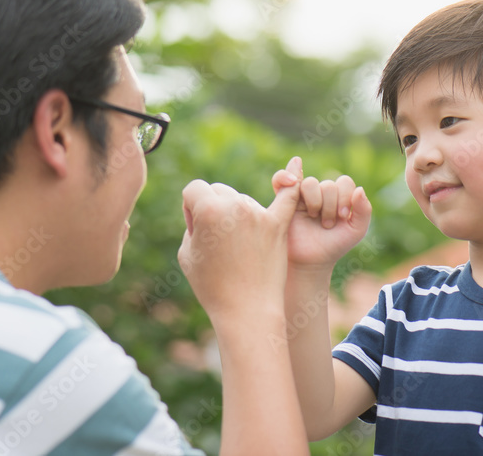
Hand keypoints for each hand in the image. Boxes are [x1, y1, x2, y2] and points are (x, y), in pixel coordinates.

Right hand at [178, 178, 301, 323]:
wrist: (247, 311)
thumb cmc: (212, 287)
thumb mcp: (187, 254)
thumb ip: (193, 224)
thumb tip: (204, 209)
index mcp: (208, 210)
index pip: (194, 190)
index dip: (190, 209)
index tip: (197, 233)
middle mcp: (235, 205)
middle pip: (219, 191)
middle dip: (213, 208)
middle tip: (217, 243)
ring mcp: (259, 214)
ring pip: (242, 199)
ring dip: (236, 213)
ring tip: (238, 248)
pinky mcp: (278, 225)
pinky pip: (287, 198)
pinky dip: (290, 184)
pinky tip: (296, 171)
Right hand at [272, 157, 370, 271]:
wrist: (312, 261)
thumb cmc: (334, 246)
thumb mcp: (356, 230)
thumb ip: (364, 210)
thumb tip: (359, 189)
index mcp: (339, 196)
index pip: (345, 182)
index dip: (345, 197)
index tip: (343, 216)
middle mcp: (322, 193)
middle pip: (329, 185)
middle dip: (330, 206)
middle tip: (327, 224)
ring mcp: (303, 195)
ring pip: (310, 183)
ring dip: (315, 202)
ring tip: (314, 218)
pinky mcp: (285, 198)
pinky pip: (281, 178)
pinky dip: (284, 176)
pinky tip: (292, 183)